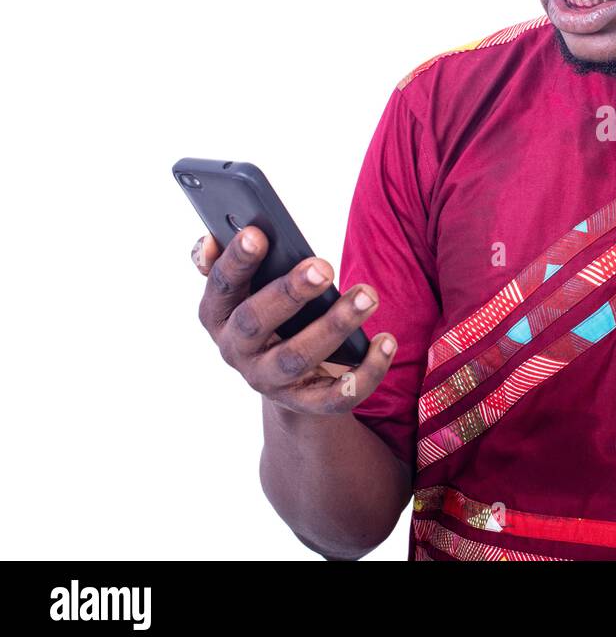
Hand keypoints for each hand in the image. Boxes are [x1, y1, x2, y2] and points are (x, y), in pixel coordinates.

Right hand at [191, 226, 395, 415]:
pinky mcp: (305, 403)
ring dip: (335, 325)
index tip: (258, 233)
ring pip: (297, 357)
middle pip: (256, 323)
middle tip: (324, 266)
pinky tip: (386, 342)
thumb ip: (228, 262)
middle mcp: (237, 351)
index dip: (236, 261)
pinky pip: (336, 396)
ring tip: (367, 295)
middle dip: (289, 292)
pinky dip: (365, 371)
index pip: (222, 286)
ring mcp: (269, 381)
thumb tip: (208, 241)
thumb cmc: (272, 313)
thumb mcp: (247, 289)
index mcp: (218, 316)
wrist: (288, 379)